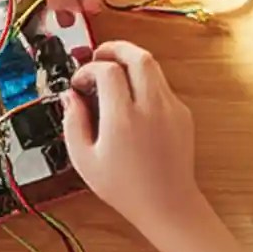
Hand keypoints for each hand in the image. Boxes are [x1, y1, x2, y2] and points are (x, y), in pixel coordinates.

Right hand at [62, 41, 198, 227]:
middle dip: (115, 48)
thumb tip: (70, 96)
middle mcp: (151, 108)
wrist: (168, 203)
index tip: (79, 83)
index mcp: (123, 119)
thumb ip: (73, 123)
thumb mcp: (85, 160)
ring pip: (153, 67)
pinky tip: (131, 100)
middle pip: (138, 56)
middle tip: (99, 56)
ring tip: (113, 75)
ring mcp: (171, 108)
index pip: (107, 71)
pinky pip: (162, 86)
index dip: (88, 69)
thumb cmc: (124, 188)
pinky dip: (145, 82)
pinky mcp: (183, 114)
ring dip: (131, 62)